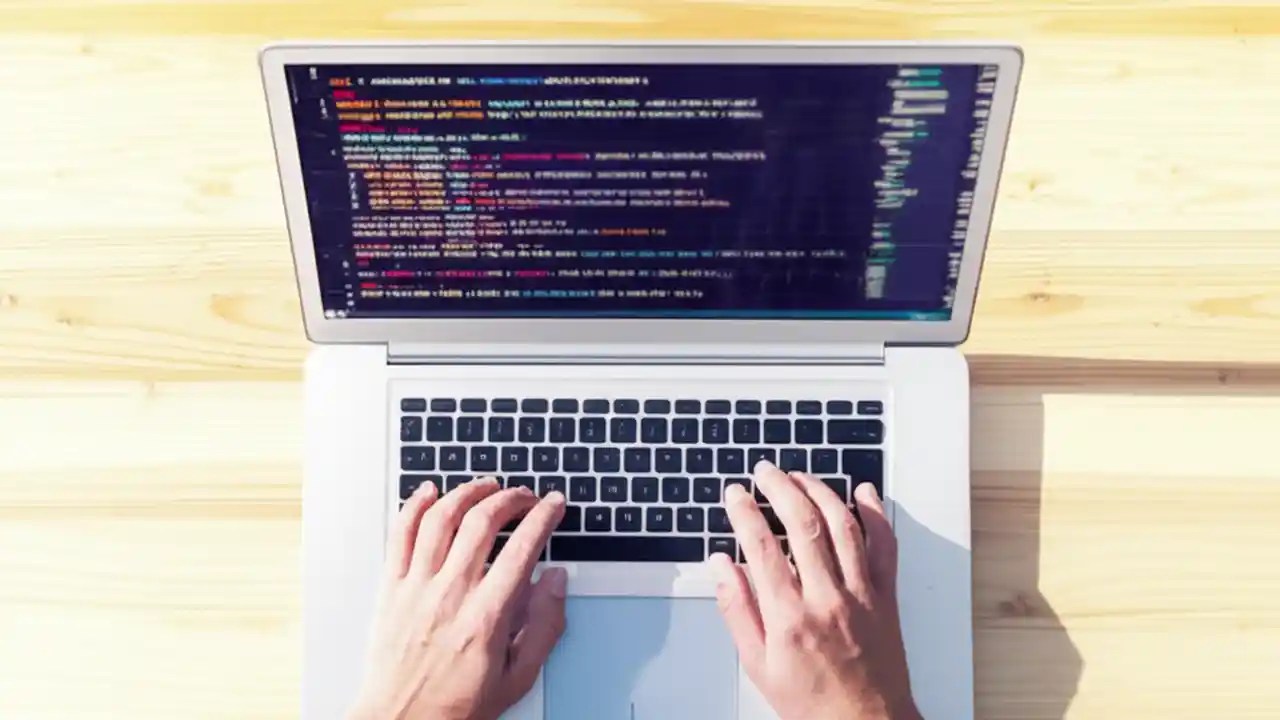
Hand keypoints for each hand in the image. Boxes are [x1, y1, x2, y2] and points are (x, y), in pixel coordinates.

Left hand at [350, 478, 568, 719]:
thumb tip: (556, 580)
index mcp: (486, 617)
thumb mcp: (518, 677)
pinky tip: (430, 492)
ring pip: (441, 518)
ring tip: (487, 487)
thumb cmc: (456, 706)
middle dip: (511, 498)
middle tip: (525, 497)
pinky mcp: (391, 587)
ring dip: (468, 492)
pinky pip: (401, 533)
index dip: (543, 517)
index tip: (553, 505)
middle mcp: (450, 595)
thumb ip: (544, 626)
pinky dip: (415, 505)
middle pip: (482, 522)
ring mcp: (416, 587)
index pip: (521, 548)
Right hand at [711, 461, 920, 719]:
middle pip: (803, 523)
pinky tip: (862, 493)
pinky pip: (885, 545)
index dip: (745, 511)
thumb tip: (721, 566)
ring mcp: (862, 595)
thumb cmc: (813, 704)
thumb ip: (737, 611)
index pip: (761, 545)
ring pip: (843, 525)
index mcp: (789, 617)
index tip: (736, 494)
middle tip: (765, 472)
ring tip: (800, 476)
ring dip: (820, 490)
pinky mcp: (887, 597)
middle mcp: (827, 599)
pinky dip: (875, 513)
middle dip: (780, 487)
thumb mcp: (757, 665)